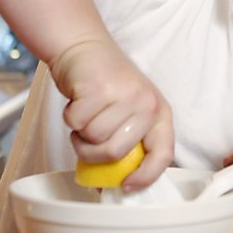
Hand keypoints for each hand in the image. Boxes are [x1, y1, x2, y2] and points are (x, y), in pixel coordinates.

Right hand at [48, 36, 173, 188]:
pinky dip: (70, 117)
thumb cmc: (107, 84)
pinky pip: (76, 123)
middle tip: (86, 138)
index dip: (146, 176)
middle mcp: (147, 104)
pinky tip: (77, 101)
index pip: (163, 154)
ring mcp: (124, 95)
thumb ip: (130, 141)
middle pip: (116, 152)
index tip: (127, 186)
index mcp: (160, 113)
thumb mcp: (130, 111)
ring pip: (94, 139)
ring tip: (84, 114)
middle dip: (93, 153)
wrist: (85, 47)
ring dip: (79, 133)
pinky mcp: (98, 88)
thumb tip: (113, 185)